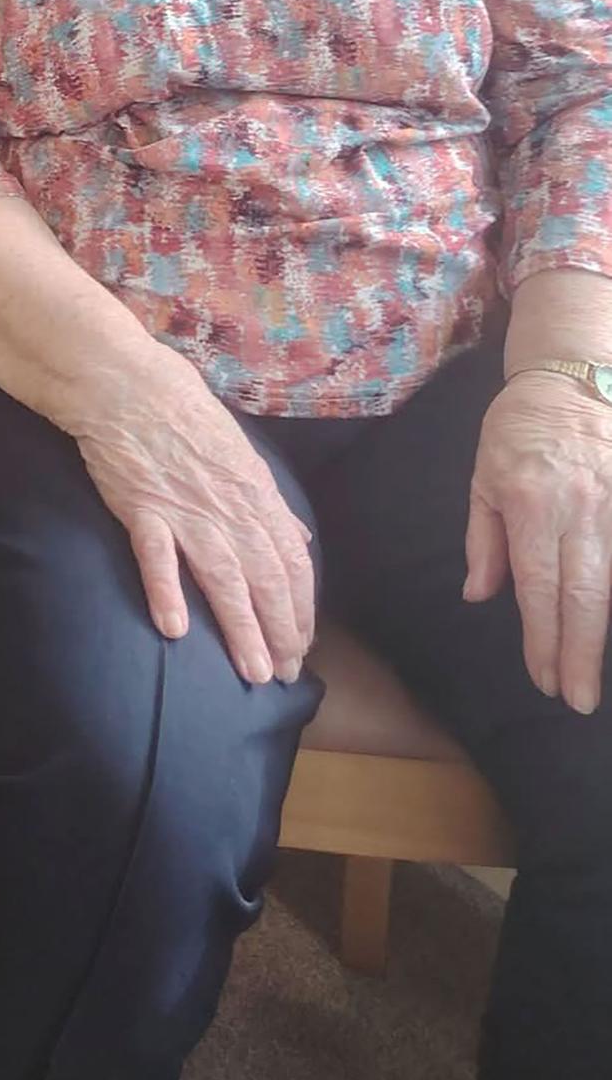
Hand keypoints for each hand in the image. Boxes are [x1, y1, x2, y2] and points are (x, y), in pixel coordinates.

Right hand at [76, 363, 315, 685]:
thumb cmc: (182, 412)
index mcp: (257, 494)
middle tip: (283, 675)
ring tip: (252, 672)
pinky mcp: (143, 508)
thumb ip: (269, 502)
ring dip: (242, 629)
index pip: (292, 563)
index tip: (301, 644)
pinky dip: (168, 592)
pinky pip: (158, 556)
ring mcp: (187, 510)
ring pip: (225, 578)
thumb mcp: (241, 453)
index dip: (301, 609)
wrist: (128, 385)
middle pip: (266, 580)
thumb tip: (300, 539)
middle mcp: (230, 508)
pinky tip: (176, 630)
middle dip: (281, 632)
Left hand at [466, 372, 611, 713]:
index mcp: (531, 505)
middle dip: (579, 653)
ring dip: (603, 633)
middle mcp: (579, 510)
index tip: (543, 679)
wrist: (573, 379)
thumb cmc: (518, 429)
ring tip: (593, 675)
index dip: (542, 639)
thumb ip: (485, 539)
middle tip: (577, 699)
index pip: (538, 588)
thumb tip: (480, 595)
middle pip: (584, 596)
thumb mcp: (483, 477)